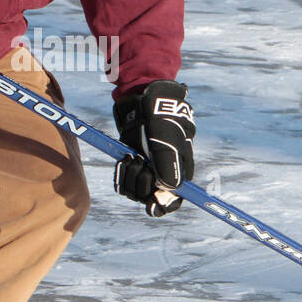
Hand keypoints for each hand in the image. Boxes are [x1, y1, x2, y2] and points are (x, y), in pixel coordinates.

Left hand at [113, 80, 194, 216]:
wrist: (142, 96)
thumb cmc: (160, 116)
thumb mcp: (166, 139)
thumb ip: (168, 165)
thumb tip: (169, 192)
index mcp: (180, 169)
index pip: (175, 199)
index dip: (164, 205)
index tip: (152, 203)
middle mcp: (164, 172)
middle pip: (151, 198)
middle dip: (142, 185)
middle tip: (139, 163)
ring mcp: (147, 167)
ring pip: (135, 191)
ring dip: (130, 178)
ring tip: (130, 156)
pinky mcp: (133, 161)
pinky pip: (124, 181)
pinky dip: (121, 173)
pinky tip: (123, 157)